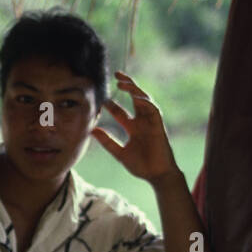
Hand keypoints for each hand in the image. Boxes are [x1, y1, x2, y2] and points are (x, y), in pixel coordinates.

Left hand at [91, 70, 178, 184]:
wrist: (157, 176)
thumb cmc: (141, 166)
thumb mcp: (119, 153)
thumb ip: (107, 141)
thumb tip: (92, 130)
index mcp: (134, 128)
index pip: (121, 112)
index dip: (112, 105)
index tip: (101, 99)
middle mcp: (142, 122)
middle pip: (135, 99)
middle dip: (127, 86)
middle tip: (116, 75)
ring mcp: (151, 122)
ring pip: (144, 100)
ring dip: (135, 90)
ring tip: (123, 82)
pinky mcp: (159, 125)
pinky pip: (153, 109)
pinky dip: (145, 102)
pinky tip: (136, 97)